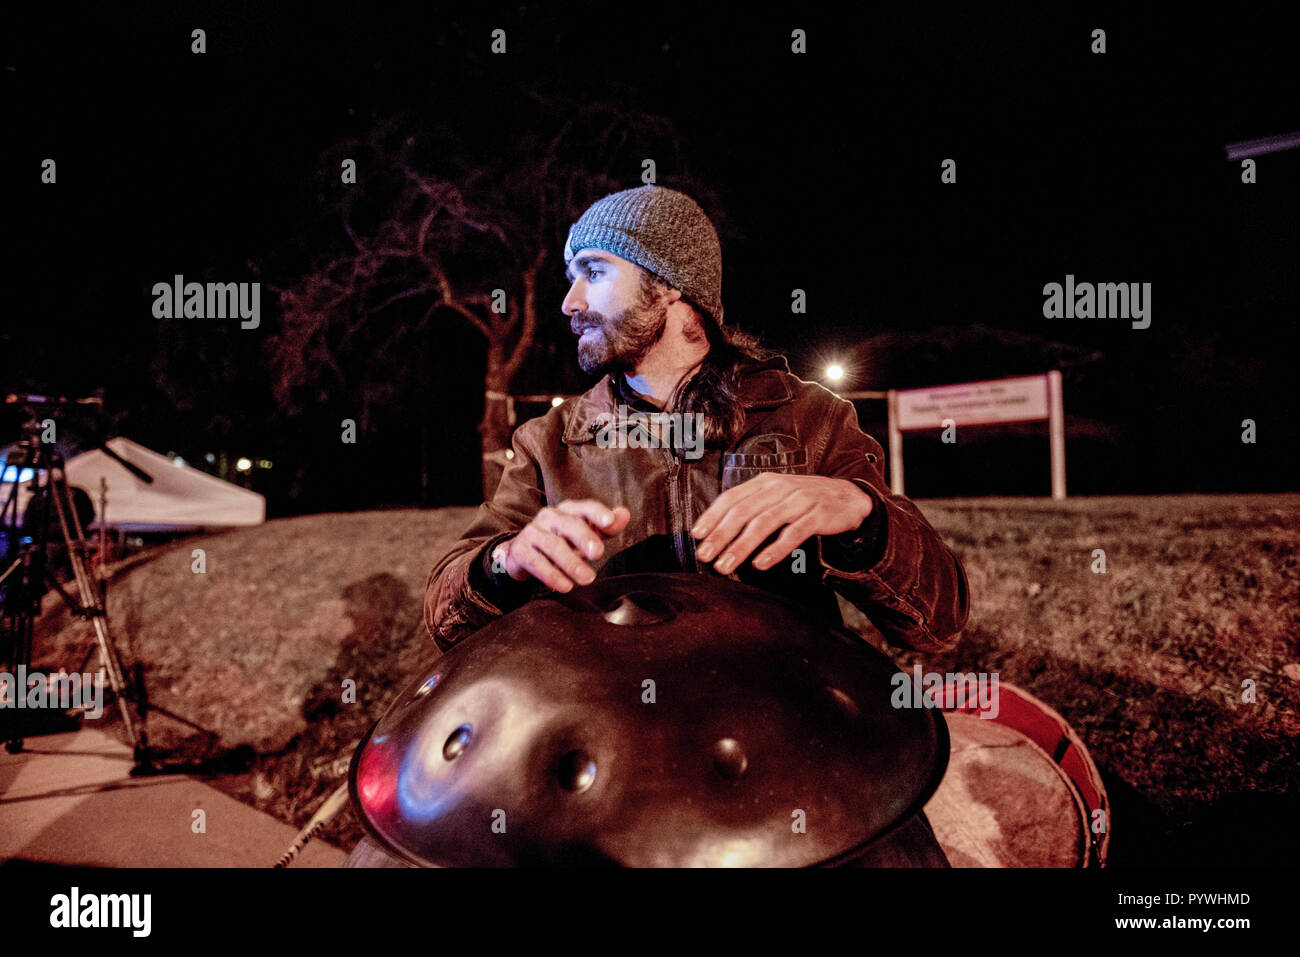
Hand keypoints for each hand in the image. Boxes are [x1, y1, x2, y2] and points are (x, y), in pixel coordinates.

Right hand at [494, 500, 630, 592]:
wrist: (522, 553)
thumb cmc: (561, 541)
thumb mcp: (585, 533)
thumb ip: (606, 527)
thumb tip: (624, 515)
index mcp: (568, 511)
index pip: (584, 507)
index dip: (597, 513)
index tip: (609, 522)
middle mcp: (550, 517)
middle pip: (568, 524)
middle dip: (584, 537)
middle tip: (598, 553)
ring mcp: (533, 533)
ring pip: (552, 545)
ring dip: (571, 563)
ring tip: (587, 578)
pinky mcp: (520, 551)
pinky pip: (536, 562)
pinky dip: (552, 575)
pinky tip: (565, 586)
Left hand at [690, 474, 872, 574]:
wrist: (847, 498)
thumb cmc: (803, 501)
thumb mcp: (776, 497)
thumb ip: (750, 508)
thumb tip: (717, 531)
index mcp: (765, 483)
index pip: (731, 498)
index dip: (712, 517)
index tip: (697, 536)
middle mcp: (779, 488)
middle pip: (743, 512)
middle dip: (721, 536)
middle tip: (705, 556)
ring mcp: (799, 501)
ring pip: (764, 523)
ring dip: (741, 547)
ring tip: (726, 565)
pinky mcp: (817, 516)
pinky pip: (793, 534)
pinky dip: (775, 550)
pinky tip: (760, 564)